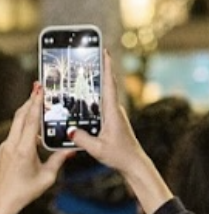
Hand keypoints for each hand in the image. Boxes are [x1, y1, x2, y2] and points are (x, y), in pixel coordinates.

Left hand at [0, 87, 72, 213]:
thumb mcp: (47, 178)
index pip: (30, 120)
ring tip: (38, 103)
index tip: (40, 89)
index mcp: (23, 149)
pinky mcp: (2, 152)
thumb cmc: (23, 193)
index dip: (35, 103)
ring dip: (27, 112)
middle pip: (20, 116)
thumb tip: (72, 149)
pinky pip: (14, 134)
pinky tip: (34, 129)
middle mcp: (11, 145)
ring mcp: (5, 148)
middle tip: (38, 87)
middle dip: (30, 100)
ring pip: (16, 123)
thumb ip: (59, 160)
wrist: (1, 203)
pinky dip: (24, 126)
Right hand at [71, 50, 171, 213]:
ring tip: (87, 67)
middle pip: (107, 84)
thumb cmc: (119, 155)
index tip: (105, 51)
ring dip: (99, 80)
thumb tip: (70, 129)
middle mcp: (115, 109)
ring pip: (105, 93)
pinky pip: (103, 102)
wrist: (133, 162)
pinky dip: (96, 94)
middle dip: (101, 68)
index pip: (109, 85)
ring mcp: (115, 113)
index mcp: (113, 112)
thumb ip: (83, 139)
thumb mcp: (97, 149)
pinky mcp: (113, 118)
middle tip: (93, 52)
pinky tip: (87, 95)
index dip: (107, 67)